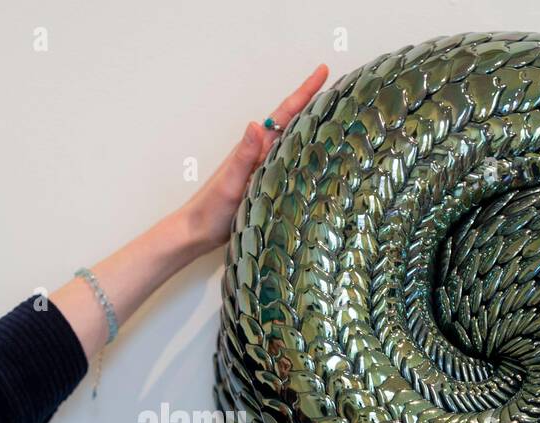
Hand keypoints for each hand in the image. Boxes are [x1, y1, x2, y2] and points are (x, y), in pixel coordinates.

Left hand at [176, 64, 329, 257]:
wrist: (196, 233)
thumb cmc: (210, 210)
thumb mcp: (229, 182)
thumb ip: (243, 155)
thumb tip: (256, 124)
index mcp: (255, 149)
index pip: (285, 114)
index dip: (305, 93)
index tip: (324, 71)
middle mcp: (262, 154)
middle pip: (294, 123)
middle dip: (316, 104)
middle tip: (343, 90)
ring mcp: (264, 169)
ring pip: (295, 143)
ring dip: (315, 128)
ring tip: (339, 117)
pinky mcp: (266, 186)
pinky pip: (292, 164)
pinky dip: (307, 156)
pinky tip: (318, 160)